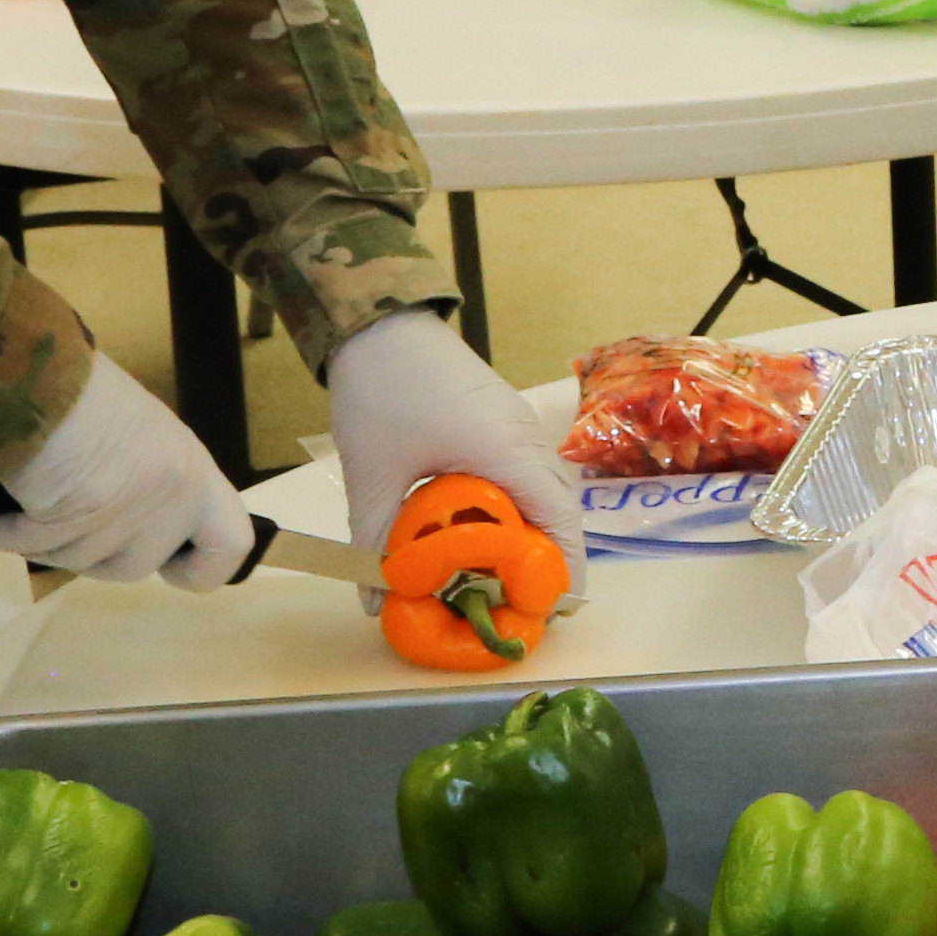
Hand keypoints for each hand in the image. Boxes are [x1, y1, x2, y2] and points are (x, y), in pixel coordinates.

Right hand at [0, 354, 256, 589]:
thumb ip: (149, 483)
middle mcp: (173, 493)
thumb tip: (126, 527)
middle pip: (138, 566)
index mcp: (194, 471)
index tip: (168, 567)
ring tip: (13, 514)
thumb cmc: (85, 389)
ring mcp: (129, 506)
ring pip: (81, 561)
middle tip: (64, 531)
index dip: (202, 568)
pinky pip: (33, 546)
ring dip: (40, 544)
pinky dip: (1, 537)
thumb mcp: (141, 436)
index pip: (233, 544)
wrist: (41, 365)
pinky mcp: (77, 513)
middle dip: (94, 558)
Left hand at [327, 305, 586, 582]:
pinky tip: (487, 533)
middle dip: (552, 560)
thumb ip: (376, 540)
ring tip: (509, 577)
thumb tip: (378, 602)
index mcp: (507, 452)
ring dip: (535, 534)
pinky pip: (527, 474)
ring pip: (546, 492)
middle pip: (561, 511)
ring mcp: (518, 427)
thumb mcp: (372, 474)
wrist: (378, 323)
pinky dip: (518, 509)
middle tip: (527, 605)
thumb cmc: (381, 391)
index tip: (553, 611)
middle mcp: (526, 440)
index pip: (560, 520)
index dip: (564, 569)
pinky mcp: (502, 422)